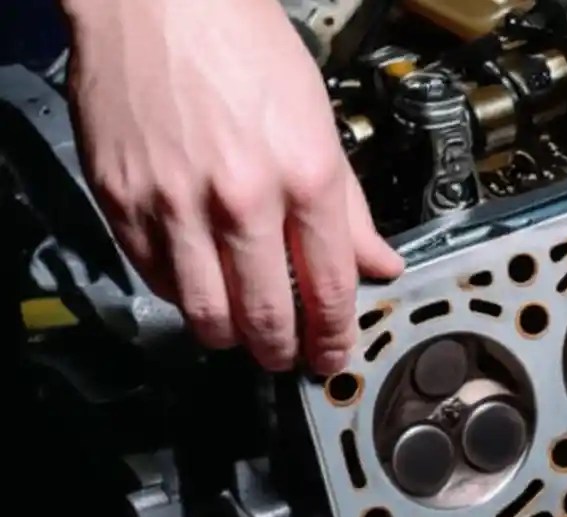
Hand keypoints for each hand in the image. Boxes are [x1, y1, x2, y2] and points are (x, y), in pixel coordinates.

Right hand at [61, 0, 403, 374]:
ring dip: (229, 336)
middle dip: (283, 351)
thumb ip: (350, 206)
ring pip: (205, 313)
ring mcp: (176, 203)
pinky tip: (198, 284)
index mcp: (304, 177)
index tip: (334, 355)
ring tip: (242, 332)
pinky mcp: (123, 200)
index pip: (329, 289)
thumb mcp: (321, 122)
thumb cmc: (243, 45)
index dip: (335, 337)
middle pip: (266, 316)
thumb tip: (378, 262)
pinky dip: (180, 294)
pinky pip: (155, 277)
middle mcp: (242, 198)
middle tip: (288, 356)